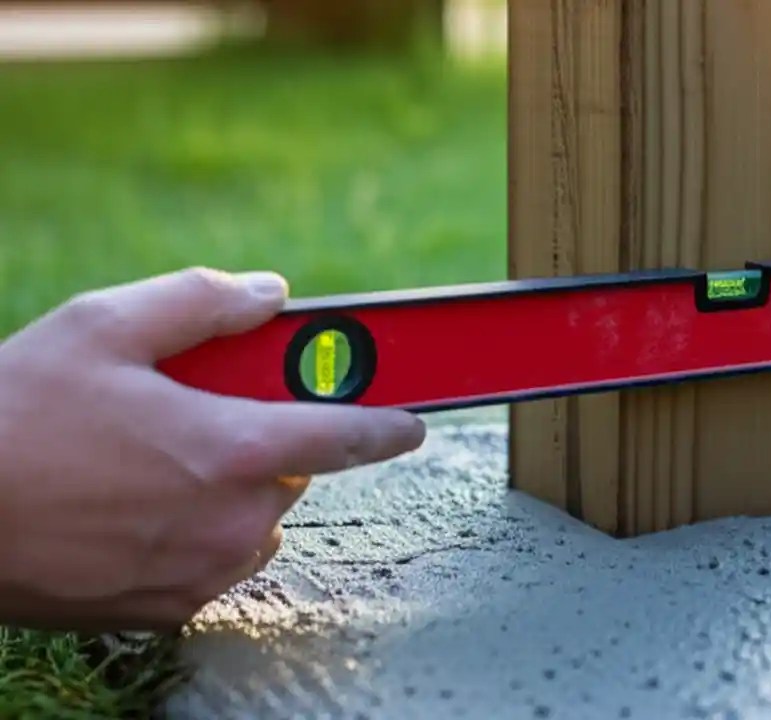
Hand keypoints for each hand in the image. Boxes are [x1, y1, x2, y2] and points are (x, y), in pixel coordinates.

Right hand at [0, 268, 425, 632]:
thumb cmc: (15, 416)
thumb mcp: (103, 327)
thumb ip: (202, 302)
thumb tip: (271, 295)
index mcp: (234, 448)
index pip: (349, 435)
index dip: (387, 424)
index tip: (410, 422)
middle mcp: (234, 519)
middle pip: (289, 470)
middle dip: (257, 438)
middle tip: (194, 414)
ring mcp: (204, 571)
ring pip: (254, 519)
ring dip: (226, 490)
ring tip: (148, 463)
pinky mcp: (171, 609)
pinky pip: (215, 560)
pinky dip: (194, 532)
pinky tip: (131, 508)